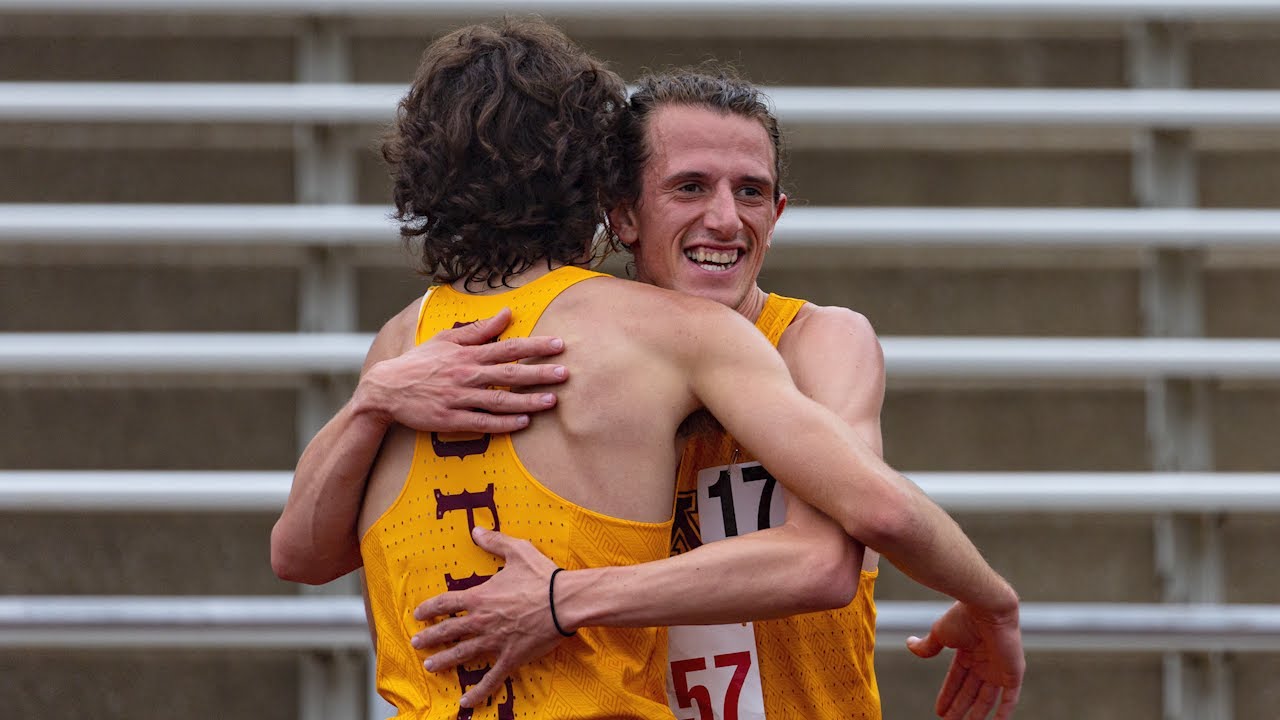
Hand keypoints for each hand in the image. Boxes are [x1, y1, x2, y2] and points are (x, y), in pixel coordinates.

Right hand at [356, 307, 566, 433]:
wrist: (385, 390)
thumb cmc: (419, 363)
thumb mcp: (445, 340)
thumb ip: (478, 330)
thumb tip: (507, 313)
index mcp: (467, 355)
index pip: (508, 348)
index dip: (535, 346)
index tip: (558, 345)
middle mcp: (466, 375)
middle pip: (510, 374)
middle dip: (539, 373)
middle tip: (565, 374)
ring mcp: (459, 399)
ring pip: (500, 401)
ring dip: (528, 401)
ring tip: (552, 401)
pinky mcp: (451, 420)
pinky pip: (482, 423)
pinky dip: (504, 423)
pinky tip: (524, 423)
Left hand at [411, 527, 567, 707]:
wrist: (565, 602)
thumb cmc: (543, 576)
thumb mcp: (517, 551)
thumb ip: (494, 541)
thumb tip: (475, 530)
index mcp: (481, 597)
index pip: (446, 603)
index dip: (429, 609)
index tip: (418, 614)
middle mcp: (482, 621)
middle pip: (448, 631)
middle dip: (430, 637)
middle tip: (416, 643)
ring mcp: (495, 642)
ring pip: (462, 654)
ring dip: (444, 661)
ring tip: (430, 666)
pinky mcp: (511, 657)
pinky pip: (491, 678)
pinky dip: (478, 691)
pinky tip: (465, 702)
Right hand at [907, 601, 1023, 719]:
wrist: (985, 608)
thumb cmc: (962, 617)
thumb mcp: (939, 634)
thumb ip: (927, 646)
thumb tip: (909, 645)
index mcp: (968, 651)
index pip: (956, 678)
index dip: (948, 695)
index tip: (939, 712)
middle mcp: (984, 661)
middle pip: (970, 691)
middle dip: (959, 708)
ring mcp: (999, 668)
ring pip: (987, 698)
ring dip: (977, 714)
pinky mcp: (1013, 673)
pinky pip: (1010, 699)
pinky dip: (1004, 713)